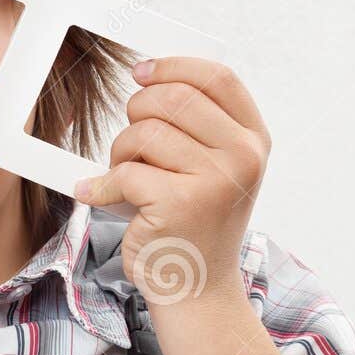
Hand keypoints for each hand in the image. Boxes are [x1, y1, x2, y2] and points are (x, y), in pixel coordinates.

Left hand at [74, 57, 269, 310]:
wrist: (196, 287)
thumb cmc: (193, 220)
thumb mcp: (212, 166)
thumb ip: (196, 123)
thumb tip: (149, 72)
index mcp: (254, 139)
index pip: (217, 78)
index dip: (174, 67)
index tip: (142, 72)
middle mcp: (243, 156)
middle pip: (173, 99)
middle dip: (136, 112)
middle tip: (130, 142)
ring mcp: (215, 181)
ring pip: (143, 133)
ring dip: (120, 153)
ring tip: (127, 178)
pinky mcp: (179, 204)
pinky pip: (123, 172)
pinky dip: (101, 185)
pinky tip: (100, 195)